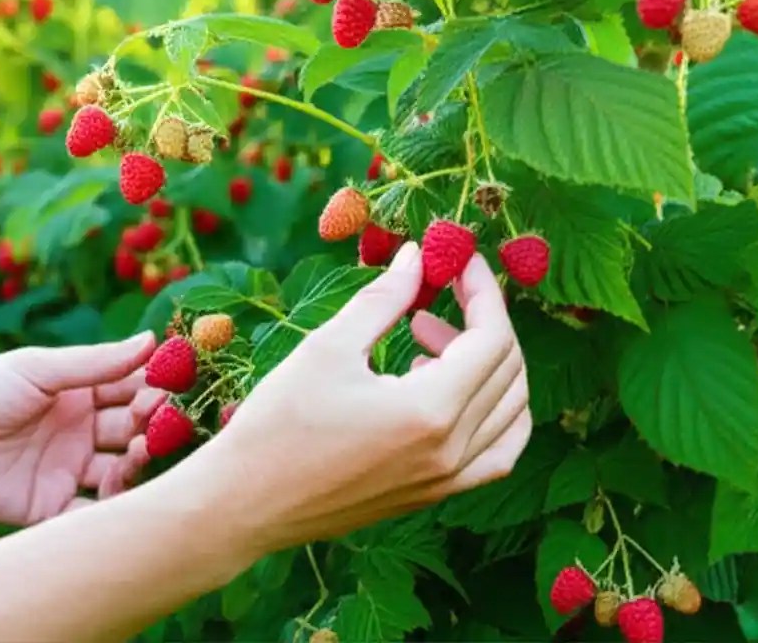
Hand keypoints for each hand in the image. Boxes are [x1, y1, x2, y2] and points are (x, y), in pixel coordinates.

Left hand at [0, 333, 163, 525]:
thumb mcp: (37, 369)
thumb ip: (95, 363)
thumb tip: (152, 342)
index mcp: (75, 393)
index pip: (129, 387)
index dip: (154, 386)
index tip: (176, 383)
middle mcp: (78, 432)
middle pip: (130, 429)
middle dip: (150, 424)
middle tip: (159, 420)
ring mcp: (67, 471)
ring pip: (120, 472)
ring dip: (135, 462)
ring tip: (135, 452)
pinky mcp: (50, 510)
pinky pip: (91, 515)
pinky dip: (112, 510)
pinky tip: (122, 494)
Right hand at [194, 242, 530, 552]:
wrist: (246, 502)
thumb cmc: (278, 423)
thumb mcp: (328, 349)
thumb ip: (383, 299)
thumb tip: (417, 255)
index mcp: (429, 411)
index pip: (492, 338)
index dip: (484, 291)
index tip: (460, 261)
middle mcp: (452, 450)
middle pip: (507, 369)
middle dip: (483, 318)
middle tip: (437, 291)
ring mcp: (447, 479)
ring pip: (511, 410)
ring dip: (488, 363)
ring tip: (429, 339)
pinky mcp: (434, 494)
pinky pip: (497, 453)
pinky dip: (495, 413)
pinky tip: (450, 390)